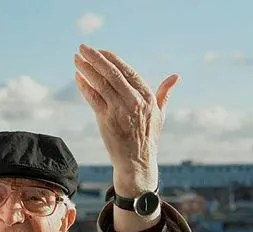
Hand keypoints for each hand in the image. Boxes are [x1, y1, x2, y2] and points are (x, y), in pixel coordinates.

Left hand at [74, 44, 178, 195]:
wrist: (137, 162)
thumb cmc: (147, 138)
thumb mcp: (160, 115)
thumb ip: (165, 94)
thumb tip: (175, 77)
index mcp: (147, 97)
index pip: (128, 71)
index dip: (113, 59)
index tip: (101, 51)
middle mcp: (134, 101)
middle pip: (112, 73)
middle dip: (96, 58)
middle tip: (83, 48)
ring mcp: (119, 110)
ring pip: (100, 83)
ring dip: (86, 69)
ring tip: (76, 58)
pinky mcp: (106, 119)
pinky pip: (93, 98)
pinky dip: (84, 86)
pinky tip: (78, 77)